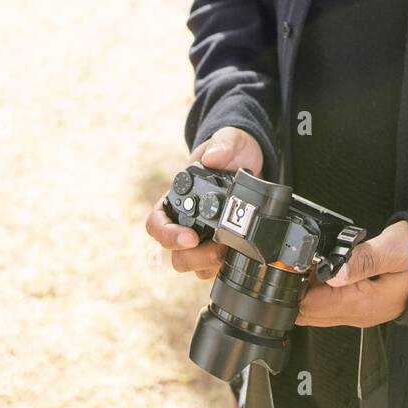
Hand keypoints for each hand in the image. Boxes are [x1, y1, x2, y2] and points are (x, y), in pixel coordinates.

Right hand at [145, 128, 263, 280]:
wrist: (251, 161)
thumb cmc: (231, 151)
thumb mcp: (230, 140)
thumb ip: (222, 144)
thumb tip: (212, 158)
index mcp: (177, 199)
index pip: (156, 224)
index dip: (167, 235)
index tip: (190, 238)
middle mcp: (185, 222)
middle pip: (175, 253)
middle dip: (194, 257)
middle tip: (217, 251)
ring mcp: (202, 237)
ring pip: (193, 265)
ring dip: (209, 264)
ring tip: (229, 252)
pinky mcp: (220, 246)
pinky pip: (213, 267)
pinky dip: (224, 266)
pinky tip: (239, 255)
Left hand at [295, 221, 407, 327]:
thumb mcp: (394, 250)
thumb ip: (363, 261)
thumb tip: (333, 272)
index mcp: (363, 304)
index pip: (310, 308)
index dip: (297, 285)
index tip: (299, 262)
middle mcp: (358, 314)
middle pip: (308, 312)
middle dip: (298, 288)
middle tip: (309, 259)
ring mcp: (359, 312)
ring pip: (316, 308)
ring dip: (310, 287)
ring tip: (322, 260)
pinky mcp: (361, 305)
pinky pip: (330, 303)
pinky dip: (322, 287)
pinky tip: (331, 266)